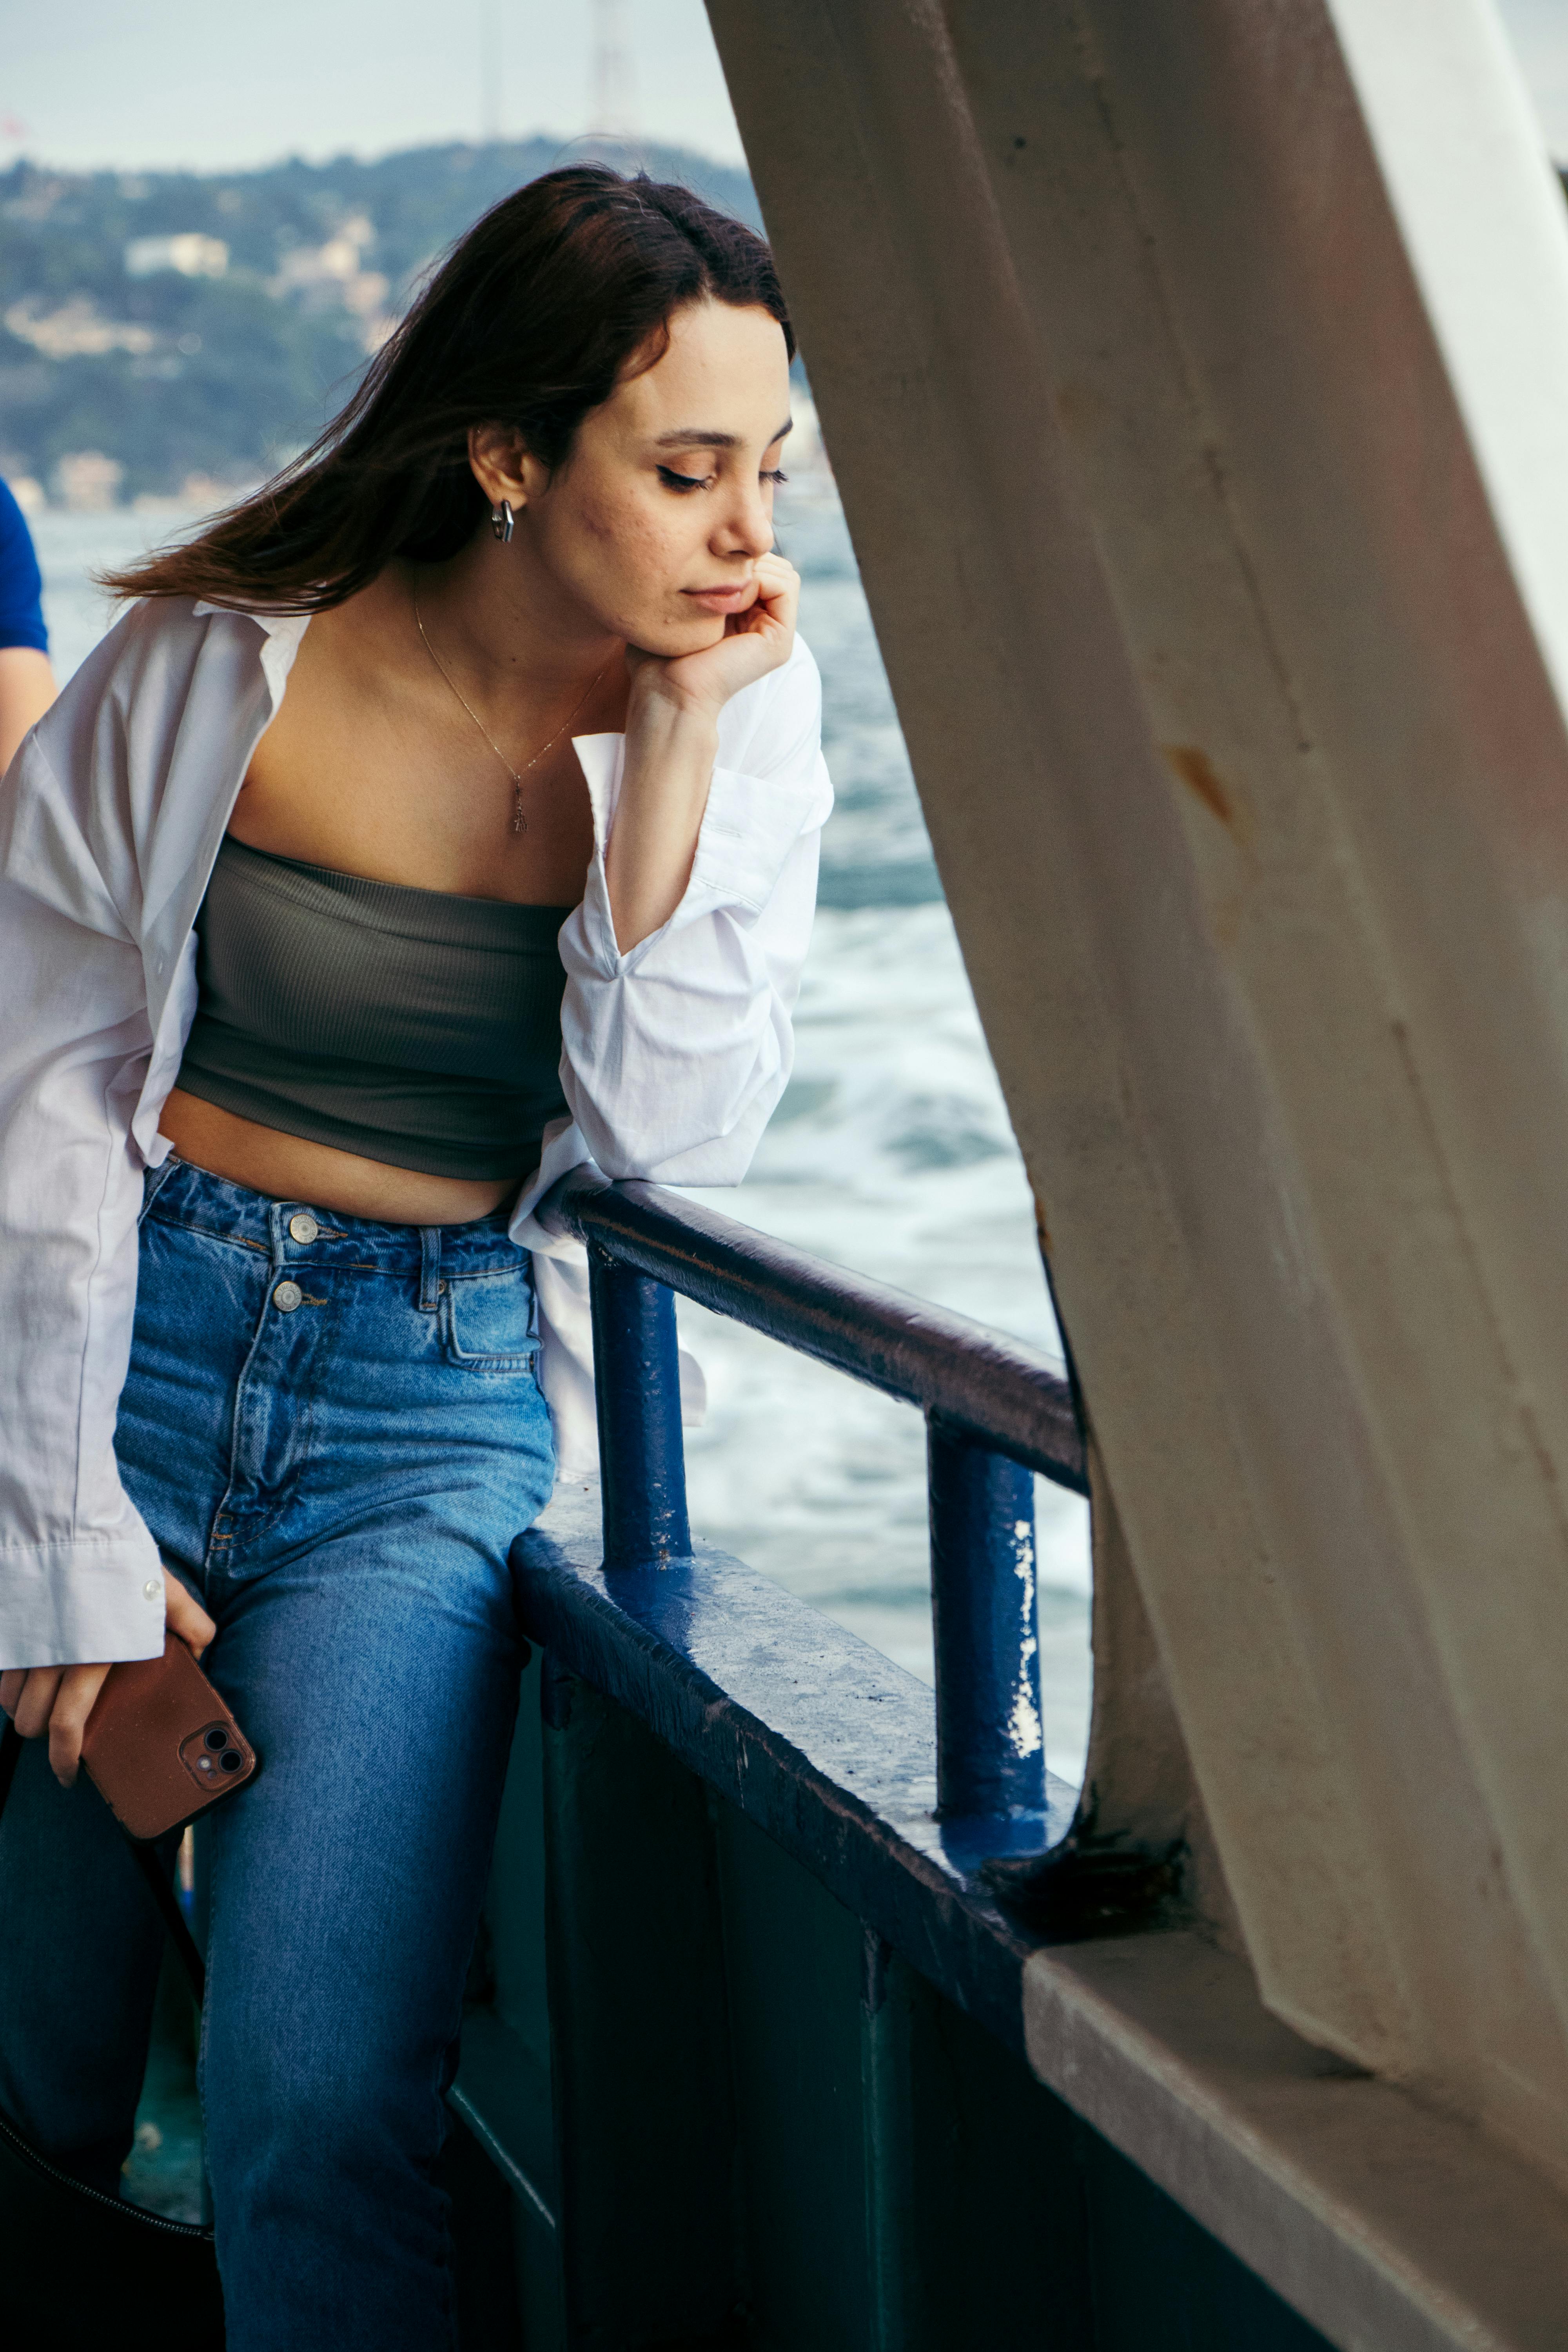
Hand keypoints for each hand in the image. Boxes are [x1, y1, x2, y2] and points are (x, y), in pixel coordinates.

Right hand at [0, 1571, 215, 1788]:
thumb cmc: (118, 1557)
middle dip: (44, 1738)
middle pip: (32, 1722)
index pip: (68, 1728)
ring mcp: (23, 1646)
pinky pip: (0, 1677)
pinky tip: (26, 1682)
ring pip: (11, 1703)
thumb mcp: (164, 1589)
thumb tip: (203, 1647)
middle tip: (62, 1736)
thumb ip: (190, 1622)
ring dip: (27, 1713)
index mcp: (93, 1657)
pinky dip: (9, 1689)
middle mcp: (51, 1658)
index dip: (64, 1760)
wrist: (69, 1521)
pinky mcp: (7, 1632)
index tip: (69, 1774)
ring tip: (45, 1708)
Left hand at [630, 551, 799, 722]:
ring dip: (751, 568)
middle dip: (744, 557)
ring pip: (783, 570)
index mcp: (743, 617)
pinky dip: (759, 580)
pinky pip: (786, 584)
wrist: (666, 693)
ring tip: (719, 592)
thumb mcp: (673, 607)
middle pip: (772, 563)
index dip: (732, 554)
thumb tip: (698, 549)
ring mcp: (775, 634)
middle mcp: (763, 624)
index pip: (756, 563)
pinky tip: (730, 600)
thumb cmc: (656, 656)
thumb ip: (693, 580)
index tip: (701, 570)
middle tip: (712, 577)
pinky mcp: (780, 641)